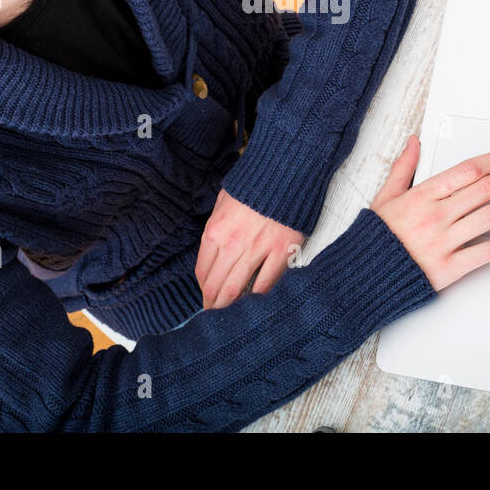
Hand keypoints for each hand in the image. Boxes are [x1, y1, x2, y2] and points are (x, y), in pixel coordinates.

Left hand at [196, 188, 304, 309]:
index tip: (206, 298)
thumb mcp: (224, 201)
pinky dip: (259, 298)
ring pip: (237, 290)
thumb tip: (213, 254)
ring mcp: (258, 250)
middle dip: (212, 305)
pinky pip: (267, 284)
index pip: (202, 271)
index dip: (202, 289)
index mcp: (215, 231)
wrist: (287, 170)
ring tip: (230, 319)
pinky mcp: (282, 252)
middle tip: (213, 317)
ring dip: (230, 308)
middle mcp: (232, 244)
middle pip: (216, 286)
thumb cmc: (255, 184)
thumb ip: (217, 229)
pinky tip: (255, 306)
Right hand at [370, 134, 489, 290]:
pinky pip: (486, 252)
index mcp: (422, 195)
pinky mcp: (450, 267)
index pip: (469, 170)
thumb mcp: (385, 197)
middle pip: (486, 188)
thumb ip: (404, 168)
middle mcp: (436, 215)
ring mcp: (444, 241)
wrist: (363, 276)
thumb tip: (414, 142)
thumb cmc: (376, 238)